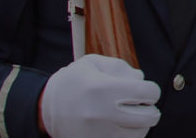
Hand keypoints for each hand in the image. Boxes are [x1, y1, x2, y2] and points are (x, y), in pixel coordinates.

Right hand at [40, 54, 160, 137]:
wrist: (44, 108)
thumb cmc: (73, 82)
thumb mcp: (92, 64)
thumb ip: (121, 67)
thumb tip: (141, 79)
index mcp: (103, 89)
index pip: (148, 92)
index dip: (151, 89)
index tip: (143, 89)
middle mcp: (103, 113)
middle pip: (150, 116)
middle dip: (150, 107)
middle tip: (140, 103)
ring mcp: (100, 133)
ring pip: (141, 132)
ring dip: (140, 122)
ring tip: (128, 114)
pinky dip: (130, 134)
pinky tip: (120, 125)